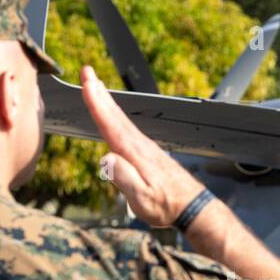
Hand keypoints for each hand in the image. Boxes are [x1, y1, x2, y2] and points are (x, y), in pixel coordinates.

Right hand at [79, 64, 201, 225]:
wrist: (192, 207)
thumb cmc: (167, 206)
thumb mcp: (142, 199)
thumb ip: (124, 178)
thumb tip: (106, 158)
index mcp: (135, 154)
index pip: (111, 125)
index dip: (97, 103)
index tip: (88, 83)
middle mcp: (140, 146)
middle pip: (116, 115)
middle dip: (100, 93)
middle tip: (87, 72)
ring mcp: (145, 147)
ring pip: (122, 120)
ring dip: (107, 101)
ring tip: (95, 87)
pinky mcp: (148, 152)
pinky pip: (128, 128)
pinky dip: (117, 116)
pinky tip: (114, 116)